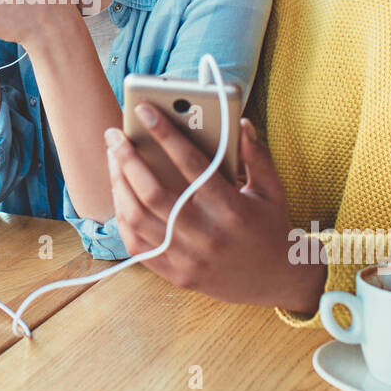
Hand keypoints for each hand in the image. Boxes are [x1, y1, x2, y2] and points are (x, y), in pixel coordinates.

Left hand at [105, 109, 324, 309]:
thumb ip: (256, 154)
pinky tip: (120, 194)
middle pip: (153, 192)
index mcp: (232, 209)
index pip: (190, 163)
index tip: (145, 110)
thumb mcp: (272, 189)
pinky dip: (124, 218)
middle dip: (128, 158)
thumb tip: (240, 122)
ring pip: (138, 218)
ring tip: (113, 160)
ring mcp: (189, 258)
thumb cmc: (272, 226)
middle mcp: (207, 235)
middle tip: (114, 135)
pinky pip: (138, 246)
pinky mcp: (178, 275)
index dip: (165, 133)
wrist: (278, 280)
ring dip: (119, 185)